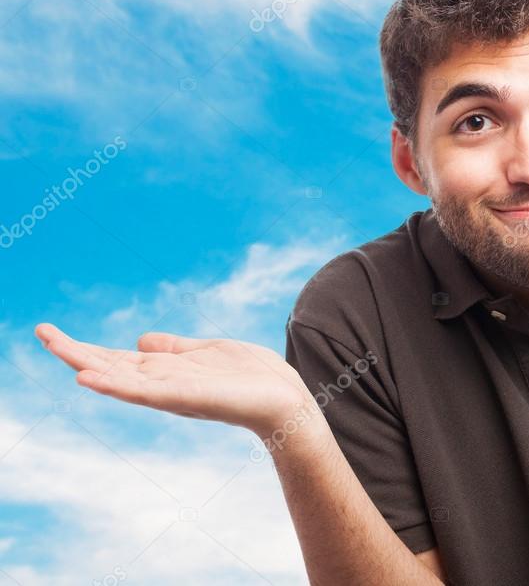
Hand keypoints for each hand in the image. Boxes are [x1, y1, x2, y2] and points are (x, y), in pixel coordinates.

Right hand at [35, 323, 314, 437]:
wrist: (284, 399)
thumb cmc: (251, 377)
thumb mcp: (208, 352)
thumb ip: (175, 348)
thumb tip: (141, 340)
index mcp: (166, 371)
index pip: (117, 359)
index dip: (86, 348)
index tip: (52, 333)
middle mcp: (163, 383)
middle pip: (110, 367)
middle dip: (75, 352)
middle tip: (41, 332)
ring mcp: (171, 392)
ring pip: (121, 379)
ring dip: (89, 365)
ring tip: (59, 350)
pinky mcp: (185, 398)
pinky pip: (144, 392)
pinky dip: (116, 385)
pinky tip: (91, 378)